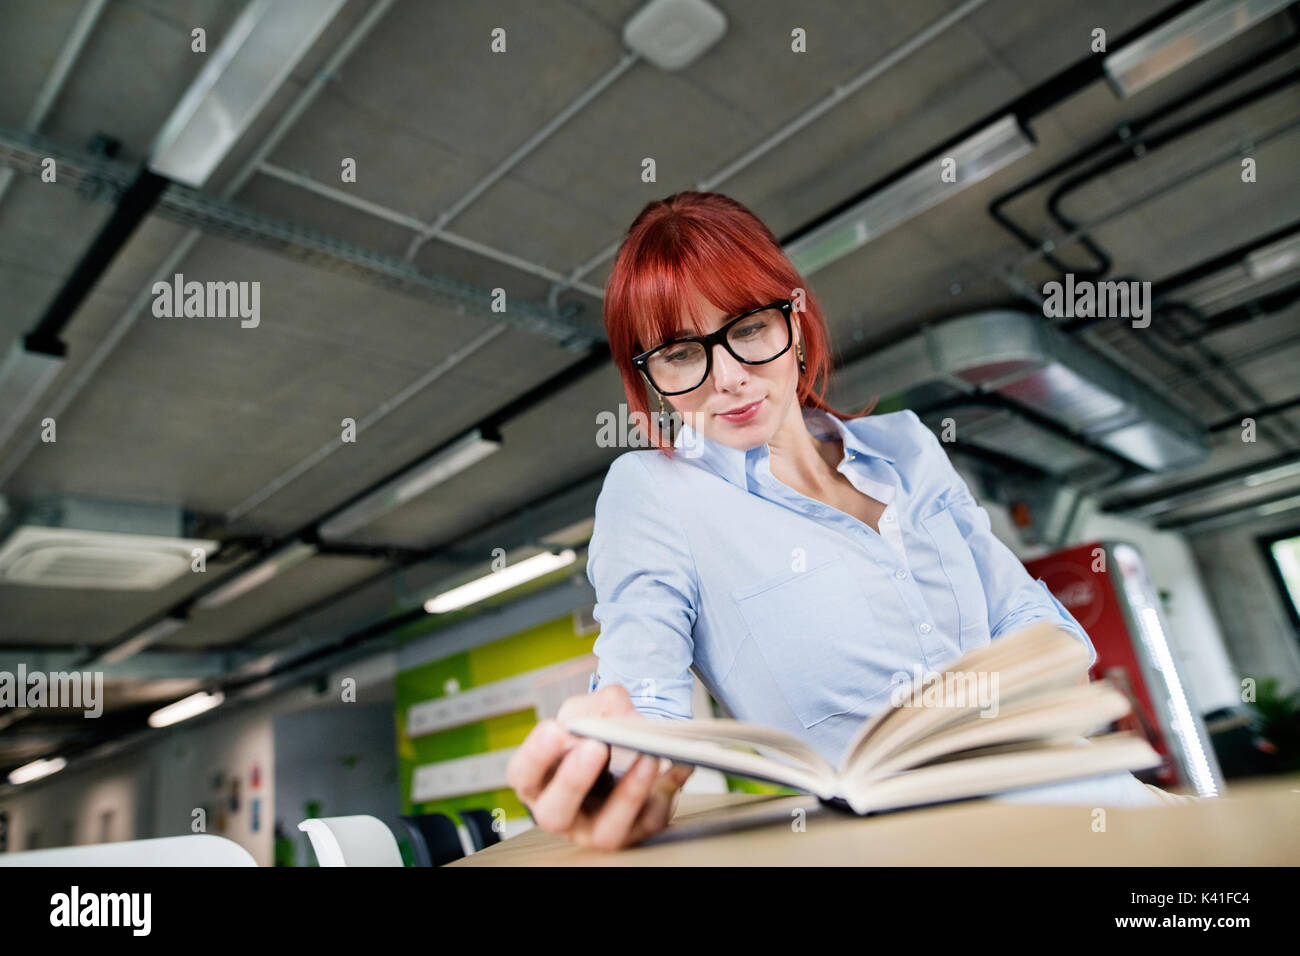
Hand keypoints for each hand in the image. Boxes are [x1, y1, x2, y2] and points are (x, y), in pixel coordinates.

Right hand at [506, 684, 694, 849]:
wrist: (627, 746)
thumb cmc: (594, 733)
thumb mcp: (589, 709)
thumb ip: (601, 705)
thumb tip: (626, 720)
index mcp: (540, 782)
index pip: (523, 776)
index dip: (536, 756)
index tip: (556, 729)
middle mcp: (563, 813)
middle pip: (555, 814)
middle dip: (574, 781)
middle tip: (594, 747)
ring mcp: (598, 828)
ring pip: (607, 831)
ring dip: (628, 794)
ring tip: (647, 758)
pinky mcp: (636, 831)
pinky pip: (653, 820)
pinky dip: (669, 790)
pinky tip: (680, 765)